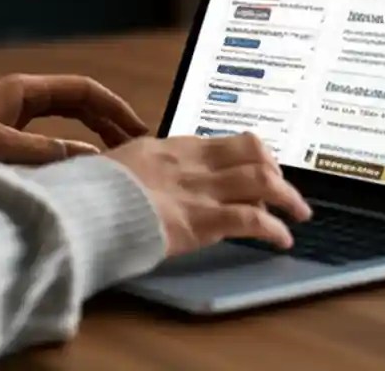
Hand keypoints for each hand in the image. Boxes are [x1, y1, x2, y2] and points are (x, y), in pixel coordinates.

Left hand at [0, 74, 149, 176]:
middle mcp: (21, 98)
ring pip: (63, 122)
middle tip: (135, 146)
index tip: (138, 129)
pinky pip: (45, 137)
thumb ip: (46, 153)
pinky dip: (66, 148)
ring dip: (90, 135)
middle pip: (78, 104)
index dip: (115, 108)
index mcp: (25, 90)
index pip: (84, 91)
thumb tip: (91, 158)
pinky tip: (74, 168)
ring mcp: (11, 116)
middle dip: (109, 122)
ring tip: (113, 157)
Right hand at [106, 133, 312, 255]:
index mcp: (170, 147)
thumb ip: (135, 169)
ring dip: (288, 197)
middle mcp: (192, 163)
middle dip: (276, 169)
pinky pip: (253, 221)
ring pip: (263, 182)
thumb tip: (136, 176)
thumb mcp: (114, 166)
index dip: (248, 155)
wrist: (84, 207)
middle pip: (252, 152)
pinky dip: (274, 230)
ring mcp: (200, 191)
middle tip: (286, 188)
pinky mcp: (202, 221)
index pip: (222, 143)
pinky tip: (282, 240)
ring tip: (300, 213)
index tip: (259, 167)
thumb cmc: (89, 191)